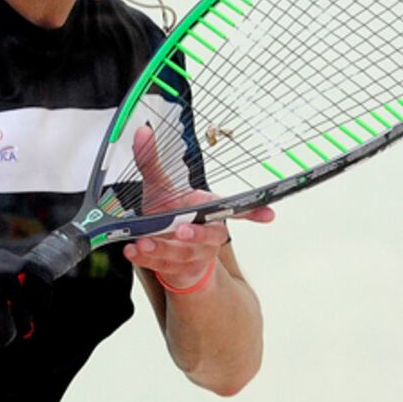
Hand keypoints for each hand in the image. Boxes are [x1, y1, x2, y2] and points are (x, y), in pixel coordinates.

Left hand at [122, 125, 274, 290]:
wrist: (159, 249)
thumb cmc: (167, 215)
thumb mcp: (158, 186)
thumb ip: (151, 161)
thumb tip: (143, 131)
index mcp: (207, 210)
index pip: (235, 209)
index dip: (253, 211)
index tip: (269, 214)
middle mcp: (206, 234)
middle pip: (210, 236)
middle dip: (197, 234)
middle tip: (181, 230)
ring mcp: (193, 254)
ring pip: (183, 254)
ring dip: (163, 249)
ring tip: (143, 243)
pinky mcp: (177, 270)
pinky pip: (164, 267)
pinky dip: (147, 260)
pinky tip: (133, 252)